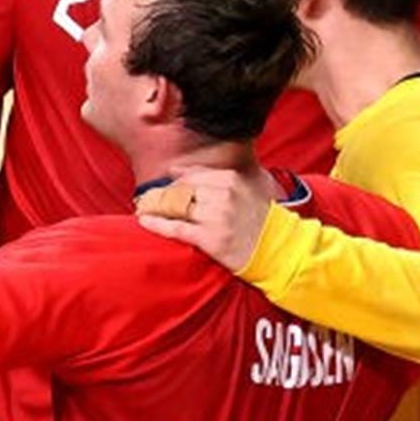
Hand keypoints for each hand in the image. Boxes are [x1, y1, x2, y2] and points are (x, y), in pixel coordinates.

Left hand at [134, 167, 271, 271]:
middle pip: (180, 190)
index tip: (162, 185)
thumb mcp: (244, 189)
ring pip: (175, 207)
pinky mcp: (210, 239)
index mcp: (231, 180)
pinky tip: (144, 221)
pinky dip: (157, 224)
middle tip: (146, 199)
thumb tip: (178, 171)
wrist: (277, 250)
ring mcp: (215, 217)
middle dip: (161, 194)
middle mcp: (222, 195)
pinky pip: (176, 228)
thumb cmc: (259, 220)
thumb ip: (216, 178)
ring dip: (155, 208)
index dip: (173, 181)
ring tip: (143, 209)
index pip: (191, 176)